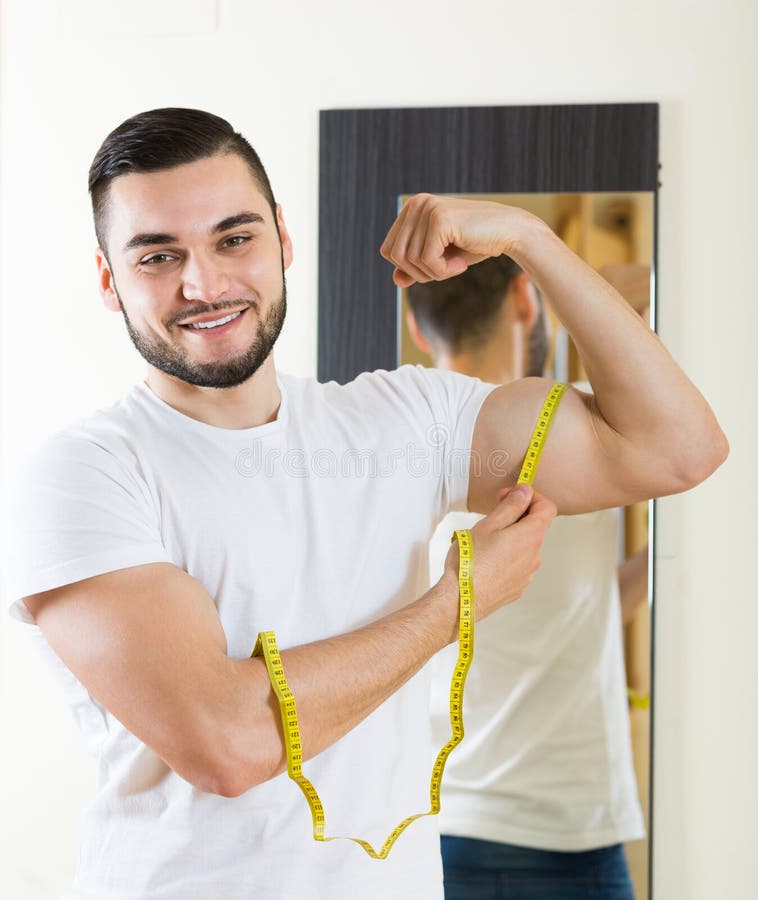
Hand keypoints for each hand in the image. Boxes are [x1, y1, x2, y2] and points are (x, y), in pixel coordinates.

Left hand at [379, 194, 531, 287]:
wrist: (509, 232)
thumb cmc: (474, 244)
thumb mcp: (439, 259)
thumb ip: (415, 268)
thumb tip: (396, 280)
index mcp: (411, 209)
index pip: (389, 250)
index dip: (409, 268)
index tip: (435, 265)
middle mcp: (416, 204)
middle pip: (395, 255)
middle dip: (418, 272)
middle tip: (445, 269)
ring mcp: (427, 209)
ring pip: (410, 260)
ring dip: (434, 272)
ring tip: (456, 264)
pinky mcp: (439, 219)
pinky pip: (426, 260)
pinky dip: (443, 271)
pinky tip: (462, 264)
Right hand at [443, 484, 555, 619]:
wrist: (460, 600)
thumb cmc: (470, 561)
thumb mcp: (488, 525)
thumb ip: (511, 506)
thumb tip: (525, 492)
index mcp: (530, 537)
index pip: (547, 507)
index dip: (531, 496)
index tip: (510, 496)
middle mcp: (535, 556)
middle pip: (535, 527)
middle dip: (516, 517)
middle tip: (491, 517)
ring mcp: (527, 574)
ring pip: (524, 547)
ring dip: (510, 538)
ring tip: (483, 543)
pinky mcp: (517, 587)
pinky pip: (517, 564)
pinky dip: (506, 556)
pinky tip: (485, 561)